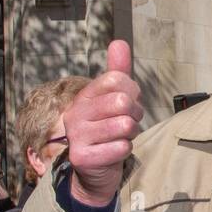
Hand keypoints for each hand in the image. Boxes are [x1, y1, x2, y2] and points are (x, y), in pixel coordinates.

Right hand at [64, 40, 143, 206]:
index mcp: (84, 96)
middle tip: (127, 123)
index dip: (133, 92)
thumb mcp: (112, 98)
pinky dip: (125, 150)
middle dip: (135, 115)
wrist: (94, 170)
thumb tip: (119, 42)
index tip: (128, 104)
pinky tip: (114, 152)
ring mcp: (77, 136)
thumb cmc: (107, 129)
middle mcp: (76, 113)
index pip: (118, 79)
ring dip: (130, 134)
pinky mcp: (83, 157)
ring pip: (125, 125)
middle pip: (123, 102)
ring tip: (120, 137)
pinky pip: (122, 147)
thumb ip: (118, 72)